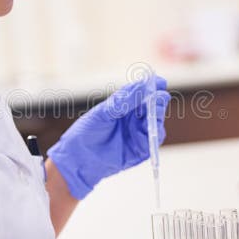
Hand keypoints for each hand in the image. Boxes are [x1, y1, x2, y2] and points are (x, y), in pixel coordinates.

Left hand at [47, 76, 170, 199]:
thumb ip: (123, 101)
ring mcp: (138, 133)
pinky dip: (155, 133)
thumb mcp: (103, 113)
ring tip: (156, 108)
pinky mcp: (140, 150)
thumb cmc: (86, 132)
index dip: (152, 86)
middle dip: (158, 99)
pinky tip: (152, 126)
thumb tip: (143, 86)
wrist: (78, 157)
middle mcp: (134, 118)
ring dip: (158, 114)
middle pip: (153, 106)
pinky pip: (153, 141)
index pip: (143, 92)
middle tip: (160, 95)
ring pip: (156, 122)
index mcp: (125, 105)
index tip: (159, 81)